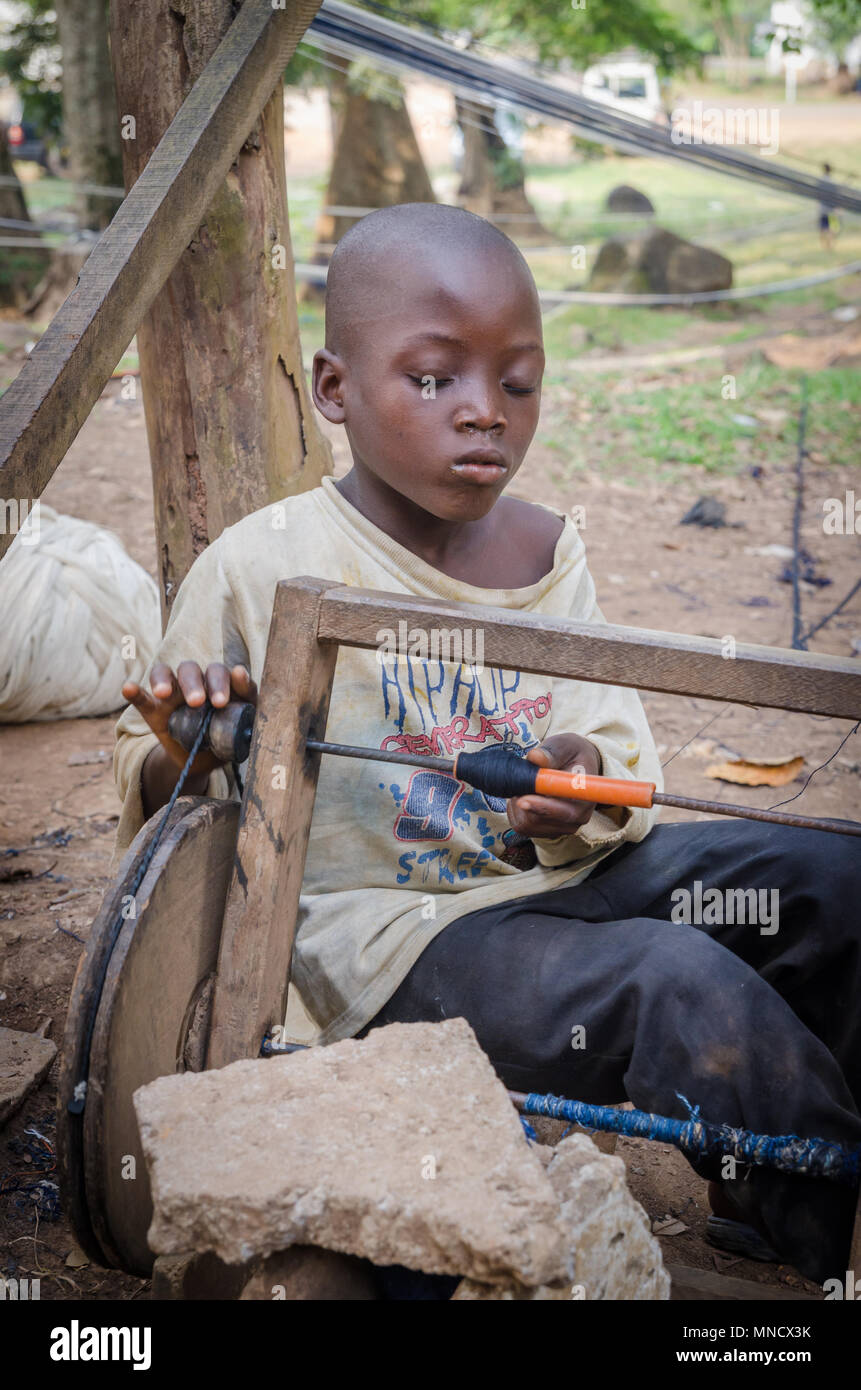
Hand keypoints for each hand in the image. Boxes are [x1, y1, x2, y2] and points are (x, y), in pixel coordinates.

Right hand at [122, 660, 257, 774]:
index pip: (218, 673)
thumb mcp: (243, 723)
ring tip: (165, 694)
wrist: (204, 761)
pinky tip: (128, 688)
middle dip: (195, 683)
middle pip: (191, 670)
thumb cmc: (228, 735)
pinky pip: (142, 698)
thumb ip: (247, 705)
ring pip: (165, 673)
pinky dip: (135, 692)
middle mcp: (194, 682)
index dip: (222, 681)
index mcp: (217, 682)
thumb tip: (244, 679)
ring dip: (165, 680)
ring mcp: (171, 694)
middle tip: (199, 702)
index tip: (222, 700)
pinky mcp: (154, 710)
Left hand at [506, 733, 600, 839]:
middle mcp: (576, 819)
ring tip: (527, 784)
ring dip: (518, 804)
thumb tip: (536, 757)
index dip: (542, 808)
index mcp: (584, 798)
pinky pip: (521, 826)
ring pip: (526, 824)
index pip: (564, 812)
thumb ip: (552, 752)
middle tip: (521, 778)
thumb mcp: (566, 745)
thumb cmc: (572, 754)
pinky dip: (516, 811)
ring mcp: (561, 828)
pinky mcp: (546, 832)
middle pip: (538, 820)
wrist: (576, 767)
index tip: (522, 799)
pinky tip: (525, 794)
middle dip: (522, 799)